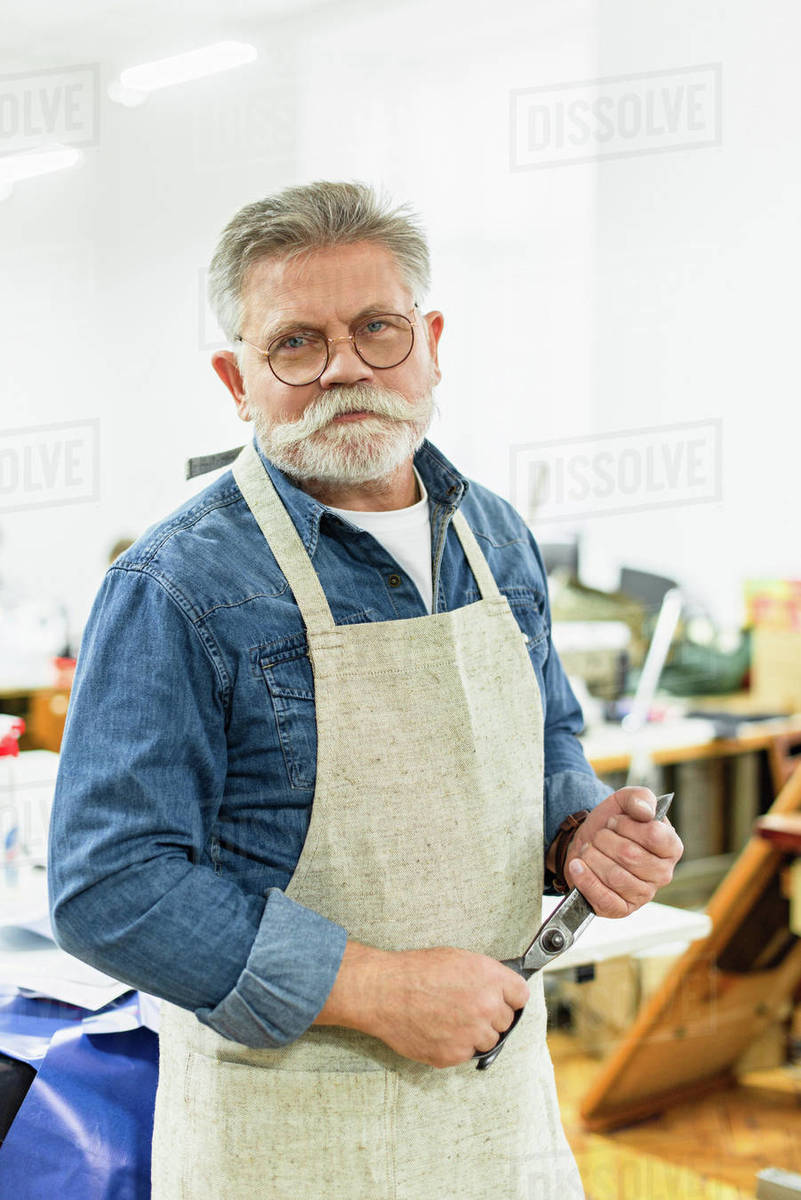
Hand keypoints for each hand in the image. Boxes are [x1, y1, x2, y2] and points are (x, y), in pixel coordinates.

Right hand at [313, 940, 529, 1068]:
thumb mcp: (458, 959)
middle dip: (490, 1015)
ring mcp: (471, 1034)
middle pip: (506, 1021)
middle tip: (466, 1007)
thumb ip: (485, 975)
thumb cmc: (416, 970)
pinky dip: (455, 1046)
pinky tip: (437, 1030)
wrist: (383, 991)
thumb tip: (501, 990)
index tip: (502, 999)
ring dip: (475, 1033)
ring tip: (449, 1019)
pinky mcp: (454, 1055)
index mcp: (490, 978)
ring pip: (488, 1041)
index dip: (510, 997)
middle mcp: (486, 1007)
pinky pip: (466, 1054)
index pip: (521, 995)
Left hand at [562, 786, 683, 917]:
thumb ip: (640, 797)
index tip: (614, 821)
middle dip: (605, 840)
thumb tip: (646, 812)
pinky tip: (578, 865)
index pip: (654, 835)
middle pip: (630, 855)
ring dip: (593, 856)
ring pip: (615, 876)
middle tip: (599, 836)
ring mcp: (644, 895)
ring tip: (589, 849)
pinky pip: (604, 898)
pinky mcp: (622, 909)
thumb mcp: (624, 801)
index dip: (627, 825)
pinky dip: (585, 878)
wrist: (586, 843)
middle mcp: (662, 874)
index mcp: (671, 847)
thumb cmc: (611, 825)